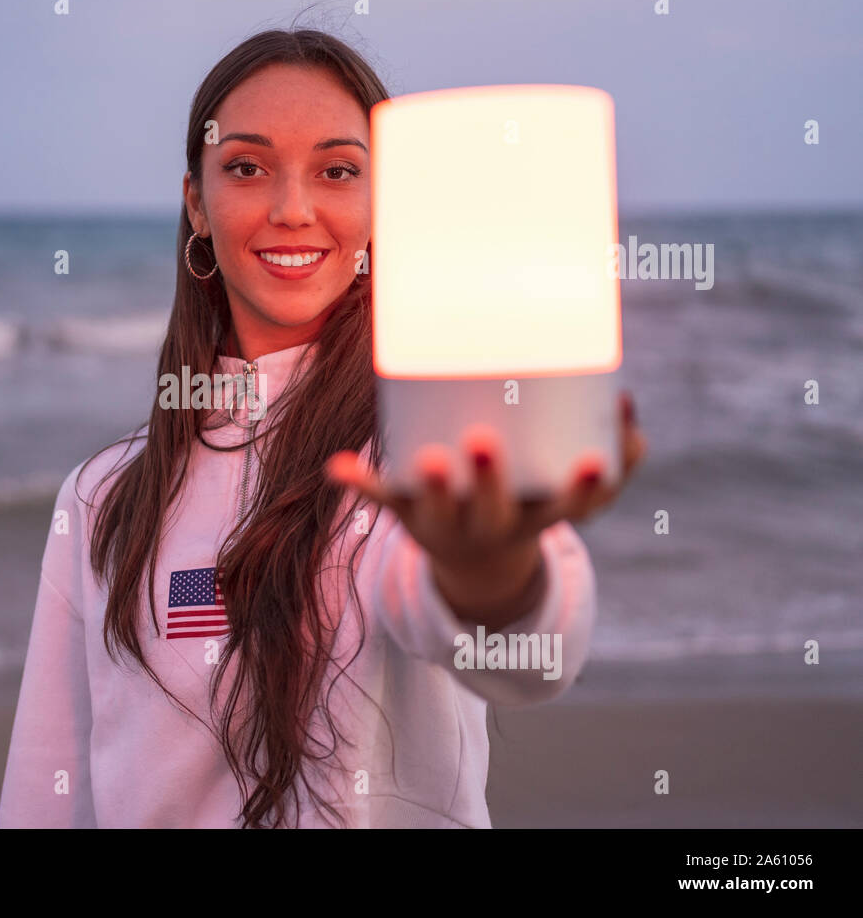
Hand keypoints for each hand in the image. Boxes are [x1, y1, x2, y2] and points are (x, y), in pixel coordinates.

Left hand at [324, 390, 647, 629]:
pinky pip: (384, 500)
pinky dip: (360, 482)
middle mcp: (492, 528)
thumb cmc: (526, 503)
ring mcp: (447, 523)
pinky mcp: (409, 515)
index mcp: (537, 520)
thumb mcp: (569, 490)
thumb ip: (607, 453)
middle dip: (489, 481)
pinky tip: (337, 466)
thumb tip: (624, 399)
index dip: (581, 488)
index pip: (567, 510)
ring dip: (433, 487)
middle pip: (493, 512)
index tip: (592, 460)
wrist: (474, 561)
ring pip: (438, 511)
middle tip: (484, 440)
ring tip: (429, 456)